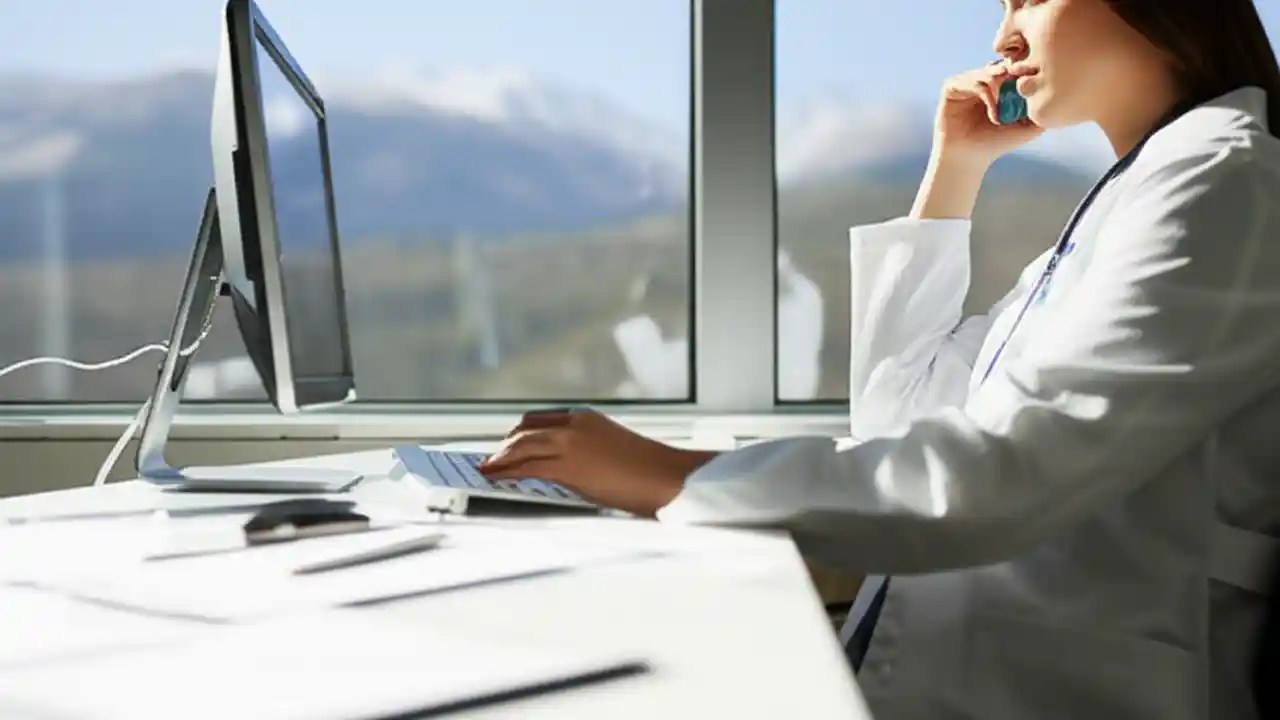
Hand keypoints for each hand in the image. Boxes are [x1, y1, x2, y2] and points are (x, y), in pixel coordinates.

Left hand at [478, 408, 718, 516]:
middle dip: (506, 445)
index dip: (519, 434)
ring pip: (521, 446)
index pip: (540, 420)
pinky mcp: (567, 466)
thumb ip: (585, 453)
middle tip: (494, 459)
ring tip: (486, 469)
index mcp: (586, 417)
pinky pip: (526, 467)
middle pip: (525, 429)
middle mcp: (574, 424)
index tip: (508, 444)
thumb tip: (562, 471)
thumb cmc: (648, 471)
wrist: (667, 477)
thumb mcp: (611, 451)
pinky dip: (506, 471)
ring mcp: (569, 443)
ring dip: (499, 458)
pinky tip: (496, 478)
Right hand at [932, 61, 1044, 167]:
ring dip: (1000, 89)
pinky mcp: (951, 86)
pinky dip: (987, 96)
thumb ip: (1042, 108)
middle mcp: (982, 78)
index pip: (1016, 65)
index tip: (1035, 82)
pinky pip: (973, 81)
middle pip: (1002, 64)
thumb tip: (1061, 90)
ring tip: (1004, 112)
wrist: (969, 158)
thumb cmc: (997, 142)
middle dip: (1014, 76)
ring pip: (989, 72)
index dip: (1026, 70)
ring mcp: (966, 80)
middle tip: (1022, 89)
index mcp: (1000, 83)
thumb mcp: (1028, 125)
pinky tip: (994, 116)